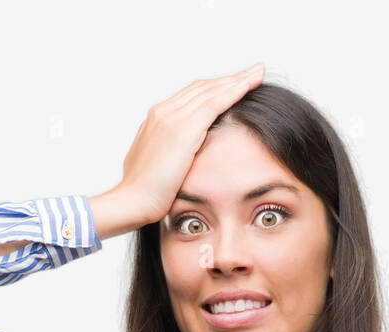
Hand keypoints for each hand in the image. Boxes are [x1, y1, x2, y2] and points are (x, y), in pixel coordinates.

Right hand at [106, 64, 265, 227]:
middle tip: (253, 72)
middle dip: (229, 80)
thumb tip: (180, 161)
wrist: (132, 202)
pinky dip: (233, 91)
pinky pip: (214, 103)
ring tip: (257, 73)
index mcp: (156, 121)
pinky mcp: (182, 130)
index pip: (190, 97)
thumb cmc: (143, 195)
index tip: (234, 86)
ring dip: (236, 81)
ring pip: (210, 91)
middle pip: (202, 89)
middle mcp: (162, 113)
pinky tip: (249, 85)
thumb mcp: (157, 168)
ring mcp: (171, 118)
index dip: (215, 90)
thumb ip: (169, 156)